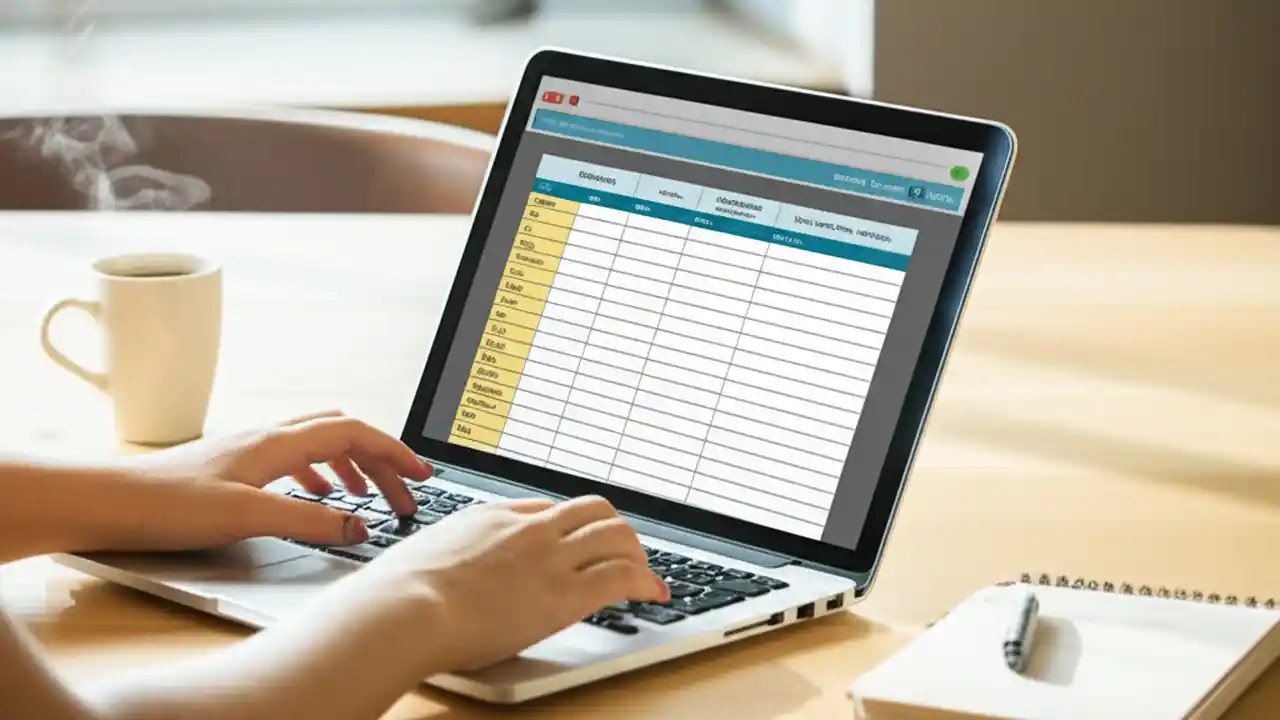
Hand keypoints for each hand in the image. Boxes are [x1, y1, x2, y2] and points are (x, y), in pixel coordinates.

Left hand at [112, 411, 430, 550]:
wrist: (108, 501)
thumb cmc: (168, 503)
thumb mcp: (248, 516)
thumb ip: (309, 520)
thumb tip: (360, 526)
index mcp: (278, 442)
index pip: (355, 433)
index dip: (394, 452)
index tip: (421, 477)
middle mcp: (268, 437)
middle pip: (343, 433)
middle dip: (379, 460)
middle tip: (402, 494)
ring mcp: (250, 449)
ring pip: (318, 443)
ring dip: (351, 466)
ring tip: (366, 496)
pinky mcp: (234, 466)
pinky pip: (294, 459)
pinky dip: (320, 473)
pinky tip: (313, 496)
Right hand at [353, 495, 669, 671]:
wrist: (404, 608)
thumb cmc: (399, 594)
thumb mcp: (423, 558)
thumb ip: (442, 558)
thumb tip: (428, 574)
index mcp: (492, 517)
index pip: (548, 510)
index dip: (569, 526)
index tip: (576, 542)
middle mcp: (528, 529)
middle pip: (591, 509)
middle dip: (612, 529)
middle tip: (622, 551)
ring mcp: (550, 557)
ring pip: (616, 534)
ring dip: (636, 552)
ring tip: (642, 572)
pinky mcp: (566, 592)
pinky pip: (624, 576)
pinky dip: (647, 582)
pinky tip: (654, 593)